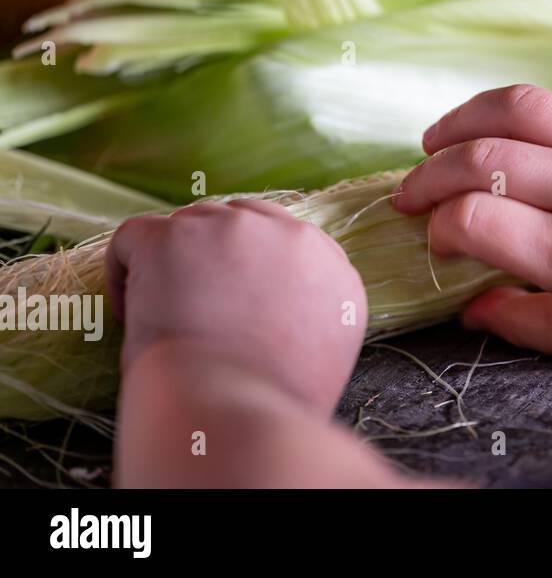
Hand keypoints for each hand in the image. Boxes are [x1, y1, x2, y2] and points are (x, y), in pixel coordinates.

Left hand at [106, 200, 367, 414]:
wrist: (237, 418)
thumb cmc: (273, 408)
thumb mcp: (321, 360)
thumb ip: (308, 322)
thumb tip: (270, 322)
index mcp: (335, 274)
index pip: (293, 247)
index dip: (256, 274)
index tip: (232, 307)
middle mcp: (294, 240)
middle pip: (244, 225)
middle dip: (216, 261)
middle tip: (195, 309)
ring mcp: (235, 230)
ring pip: (192, 225)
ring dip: (176, 263)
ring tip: (161, 313)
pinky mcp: (175, 237)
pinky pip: (136, 236)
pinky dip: (124, 270)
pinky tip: (130, 311)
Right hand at [392, 84, 551, 365]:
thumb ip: (523, 322)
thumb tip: (466, 305)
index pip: (470, 220)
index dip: (435, 227)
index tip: (434, 238)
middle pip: (479, 159)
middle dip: (428, 173)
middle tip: (409, 190)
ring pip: (516, 108)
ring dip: (462, 120)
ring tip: (435, 138)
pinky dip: (525, 114)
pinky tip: (510, 133)